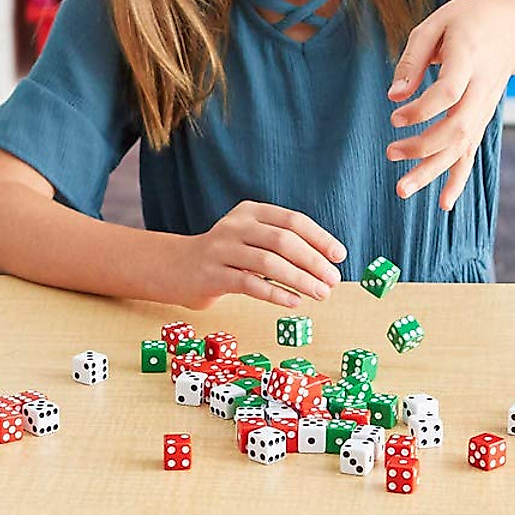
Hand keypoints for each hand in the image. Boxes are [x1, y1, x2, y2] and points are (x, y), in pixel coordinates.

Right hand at [177, 201, 347, 308]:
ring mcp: (221, 250)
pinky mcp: (212, 275)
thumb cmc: (225, 256)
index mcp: (251, 211)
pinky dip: (276, 294)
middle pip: (283, 241)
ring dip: (300, 280)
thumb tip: (325, 264)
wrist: (175, 267)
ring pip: (269, 263)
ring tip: (320, 294)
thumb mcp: (250, 237)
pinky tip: (294, 302)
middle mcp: (236, 226)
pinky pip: (250, 284)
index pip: (293, 220)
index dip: (320, 238)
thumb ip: (280, 243)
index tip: (339, 256)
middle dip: (313, 262)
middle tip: (333, 281)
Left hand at [387, 0, 514, 210]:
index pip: (447, 93)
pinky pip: (471, 153)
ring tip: (402, 190)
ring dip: (433, 171)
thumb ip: (413, 58)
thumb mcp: (438, 23)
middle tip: (390, 153)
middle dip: (423, 148)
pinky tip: (443, 203)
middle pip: (457, 129)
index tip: (394, 116)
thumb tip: (393, 96)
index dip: (420, 109)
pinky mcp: (483, 118)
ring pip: (463, 147)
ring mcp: (485, 107)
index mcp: (469, 60)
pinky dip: (458, 180)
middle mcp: (481, 90)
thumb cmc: (470, 20)